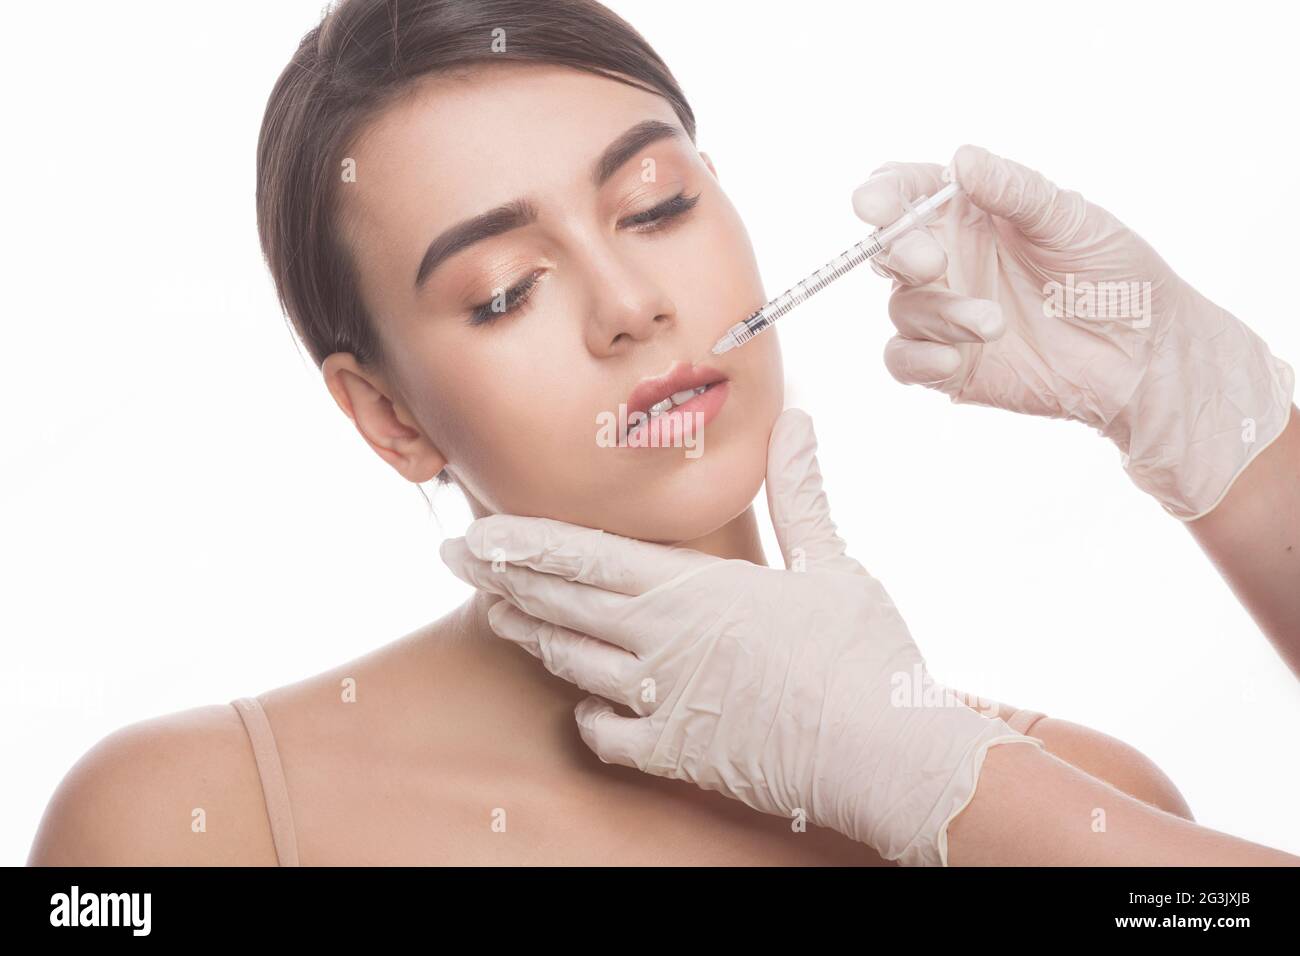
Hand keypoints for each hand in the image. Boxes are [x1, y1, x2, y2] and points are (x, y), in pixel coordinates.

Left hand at [440, 408, 1041, 864]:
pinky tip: (580, 707)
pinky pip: (609, 735)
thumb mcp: (832, 562)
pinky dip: (588, 717)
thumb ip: (799, 492)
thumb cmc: (863, 653)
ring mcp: (662, 701)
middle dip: (502, 579)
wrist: (884, 753)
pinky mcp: (676, 754)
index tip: (477, 530)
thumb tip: (798, 420)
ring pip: (573, 664)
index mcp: (692, 590)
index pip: (586, 557)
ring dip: (532, 636)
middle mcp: (661, 642)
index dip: (524, 542)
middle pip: (562, 606)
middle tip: (456, 560)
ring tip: (500, 616)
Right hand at [854, 144, 1293, 518]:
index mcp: (970, 213)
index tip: (874, 206)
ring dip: (939, 314)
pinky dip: (918, 359)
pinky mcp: (950, 364)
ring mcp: (946, 313)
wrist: (1145, 353)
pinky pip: (903, 359)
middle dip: (901, 251)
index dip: (882, 194)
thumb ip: (1013, 190)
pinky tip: (954, 361)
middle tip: (931, 262)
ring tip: (994, 324)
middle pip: (889, 249)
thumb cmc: (1115, 274)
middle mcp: (949, 260)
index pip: (907, 192)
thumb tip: (961, 159)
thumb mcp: (1071, 219)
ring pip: (902, 307)